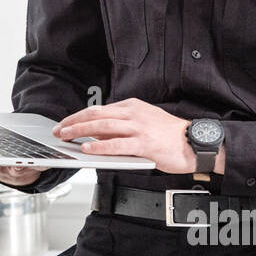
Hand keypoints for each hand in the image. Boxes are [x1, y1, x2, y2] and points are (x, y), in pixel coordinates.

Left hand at [52, 98, 225, 175]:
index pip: (99, 109)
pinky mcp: (144, 143)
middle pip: (96, 114)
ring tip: (66, 137)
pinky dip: (99, 146)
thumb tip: (96, 135)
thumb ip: (121, 128)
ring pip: (103, 126)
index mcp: (132, 107)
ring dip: (81, 131)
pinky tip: (87, 149)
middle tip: (59, 130)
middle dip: (74, 122)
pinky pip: (116, 144)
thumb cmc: (170, 137)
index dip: (79, 116)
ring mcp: (139, 128)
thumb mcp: (143, 124)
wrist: (195, 143)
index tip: (65, 123)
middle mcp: (134, 114)